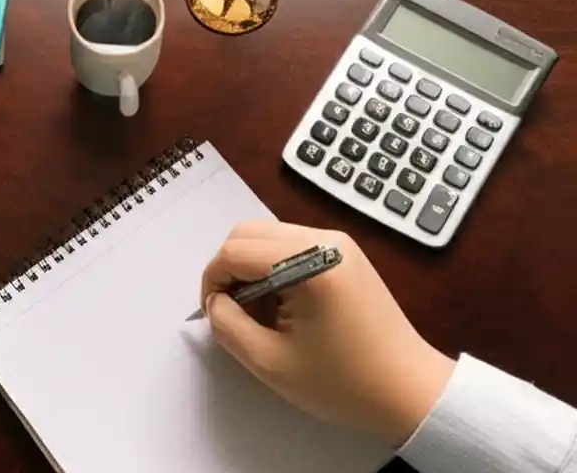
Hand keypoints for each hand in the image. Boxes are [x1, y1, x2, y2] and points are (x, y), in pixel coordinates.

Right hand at [199, 221, 454, 445]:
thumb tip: (216, 301)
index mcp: (309, 263)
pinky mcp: (345, 253)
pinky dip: (274, 269)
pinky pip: (291, 246)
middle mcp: (324, 239)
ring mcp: (338, 242)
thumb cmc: (342, 382)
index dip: (212, 282)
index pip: (235, 252)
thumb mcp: (269, 362)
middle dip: (229, 271)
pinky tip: (285, 306)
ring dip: (252, 270)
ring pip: (267, 237)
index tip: (215, 316)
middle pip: (247, 233)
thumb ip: (227, 325)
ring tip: (263, 313)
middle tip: (236, 313)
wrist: (409, 390)